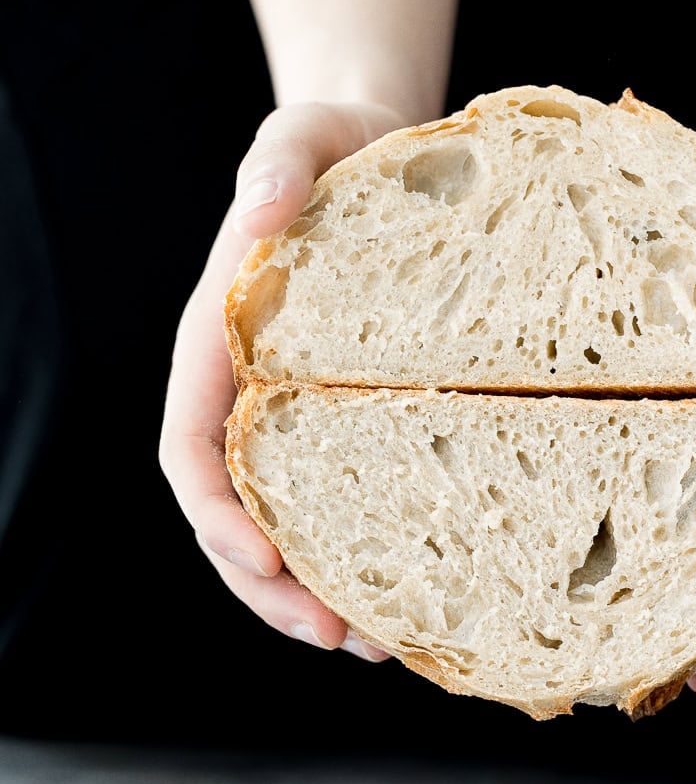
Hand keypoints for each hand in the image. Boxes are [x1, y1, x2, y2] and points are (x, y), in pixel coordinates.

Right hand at [159, 102, 414, 661]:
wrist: (380, 151)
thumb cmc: (338, 148)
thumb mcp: (305, 139)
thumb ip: (279, 166)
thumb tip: (265, 206)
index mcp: (220, 344)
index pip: (193, 449)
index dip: (219, 518)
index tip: (266, 564)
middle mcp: (252, 393)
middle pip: (238, 514)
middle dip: (275, 588)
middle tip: (336, 638)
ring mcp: (301, 414)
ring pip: (294, 525)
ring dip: (324, 592)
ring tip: (379, 644)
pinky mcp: (355, 418)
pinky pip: (349, 500)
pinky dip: (368, 553)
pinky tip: (414, 590)